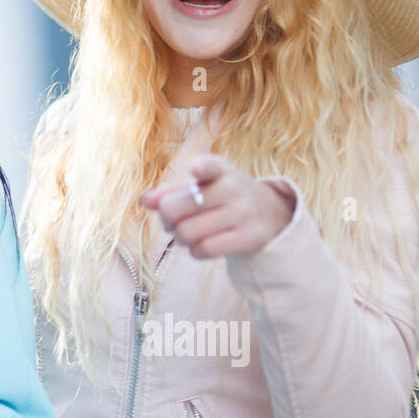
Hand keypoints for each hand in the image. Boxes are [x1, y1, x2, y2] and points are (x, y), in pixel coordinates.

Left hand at [139, 154, 295, 260]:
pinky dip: (196, 252)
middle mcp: (233, 188)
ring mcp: (244, 213)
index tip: (196, 170)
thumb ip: (171, 192)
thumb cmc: (224, 198)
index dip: (202, 168)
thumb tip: (146, 201)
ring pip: (186, 233)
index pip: (210, 166)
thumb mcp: (203, 187)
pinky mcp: (251, 238)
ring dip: (181, 239)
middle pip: (174, 209)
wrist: (272, 215)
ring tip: (190, 234)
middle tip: (176, 222)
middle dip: (167, 220)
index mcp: (219, 170)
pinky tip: (203, 245)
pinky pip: (205, 250)